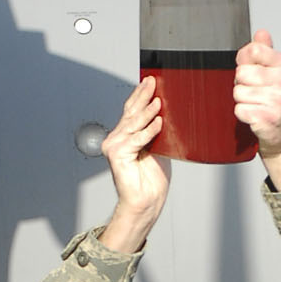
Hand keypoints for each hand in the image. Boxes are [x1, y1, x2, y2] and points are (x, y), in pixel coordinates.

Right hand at [99, 75, 170, 253]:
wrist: (146, 200)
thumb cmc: (152, 178)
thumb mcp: (159, 146)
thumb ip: (157, 130)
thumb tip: (166, 111)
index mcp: (125, 135)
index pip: (132, 110)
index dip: (140, 94)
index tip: (149, 81)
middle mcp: (116, 139)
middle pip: (130, 112)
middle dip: (143, 96)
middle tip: (152, 82)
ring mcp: (115, 146)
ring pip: (133, 124)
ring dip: (148, 112)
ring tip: (158, 101)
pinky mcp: (117, 155)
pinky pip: (136, 139)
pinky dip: (149, 131)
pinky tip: (159, 123)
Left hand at [235, 30, 280, 188]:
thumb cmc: (271, 98)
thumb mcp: (269, 71)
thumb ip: (261, 51)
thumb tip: (261, 33)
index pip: (254, 50)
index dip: (245, 60)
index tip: (253, 70)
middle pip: (242, 72)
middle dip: (242, 83)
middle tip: (254, 91)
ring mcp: (278, 100)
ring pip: (238, 92)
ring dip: (242, 100)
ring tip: (256, 104)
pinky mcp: (268, 118)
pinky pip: (239, 109)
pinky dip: (242, 114)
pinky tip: (255, 115)